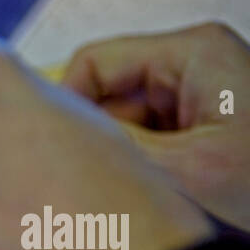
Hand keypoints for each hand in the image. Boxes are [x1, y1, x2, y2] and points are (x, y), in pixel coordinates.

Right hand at [63, 23, 249, 238]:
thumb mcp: (186, 168)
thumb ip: (117, 147)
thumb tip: (54, 138)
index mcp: (192, 53)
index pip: (95, 61)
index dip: (66, 102)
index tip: (51, 146)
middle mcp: (192, 65)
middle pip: (107, 94)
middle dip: (97, 138)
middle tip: (88, 180)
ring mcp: (195, 95)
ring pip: (123, 123)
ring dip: (121, 159)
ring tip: (131, 193)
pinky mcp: (198, 125)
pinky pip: (146, 141)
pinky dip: (140, 168)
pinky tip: (146, 195)